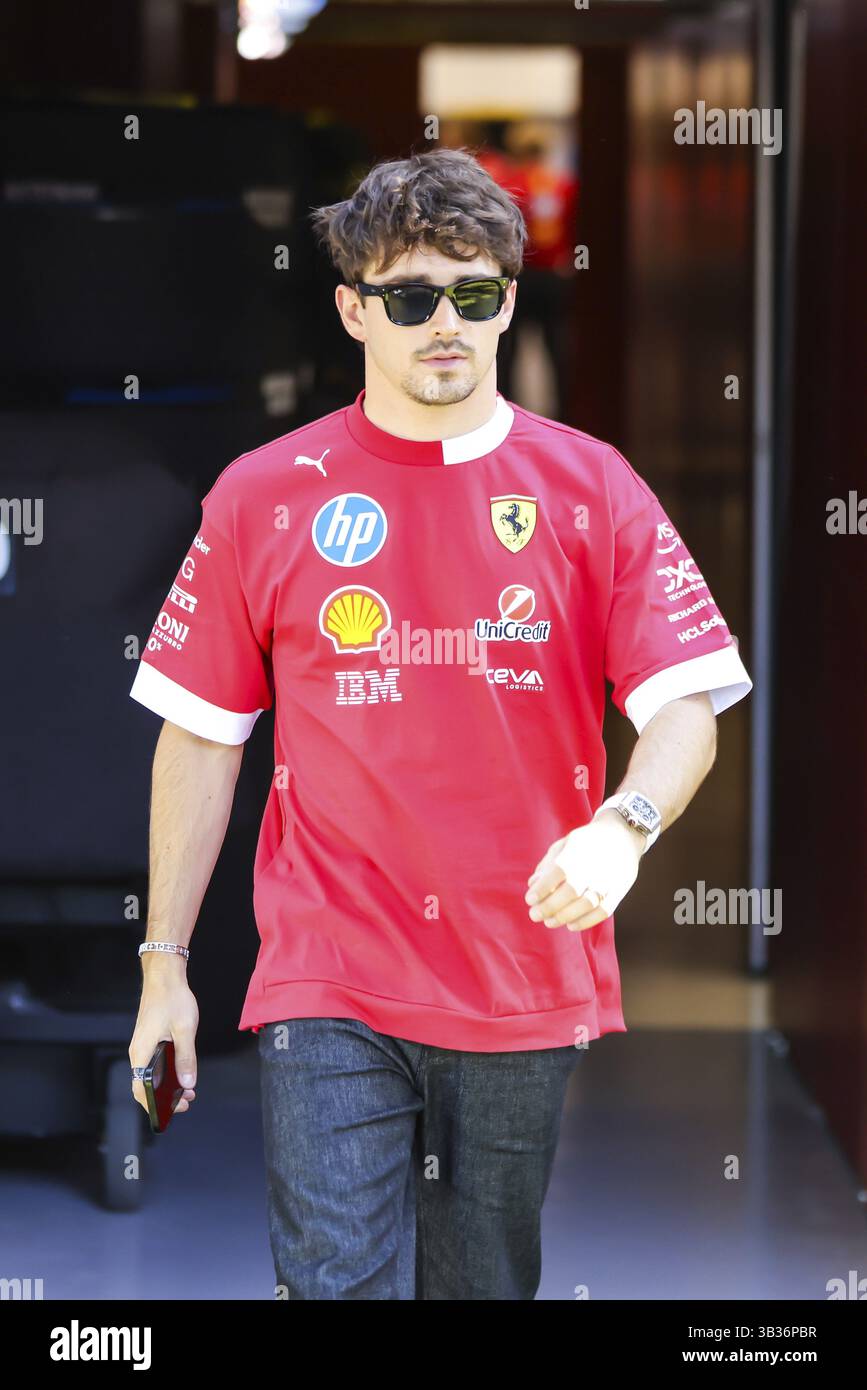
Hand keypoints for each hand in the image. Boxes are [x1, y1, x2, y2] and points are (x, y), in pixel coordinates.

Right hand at [129, 964, 198, 1115]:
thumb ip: (186, 1058)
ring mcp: (142, 1045)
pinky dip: (165, 1073)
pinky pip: (153, 1063)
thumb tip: (188, 1083)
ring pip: (150, 1074)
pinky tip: (180, 1071)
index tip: (176, 1108)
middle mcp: (138, 1051)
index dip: (156, 1105)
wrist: (164, 976)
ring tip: (187, 1089)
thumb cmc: (172, 999)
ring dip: (166, 1085)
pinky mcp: (148, 1039)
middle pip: (144, 1085)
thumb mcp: (184, 1030)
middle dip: (164, 1098)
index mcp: (142, 1052)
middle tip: (186, 1101)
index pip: (140, 1089)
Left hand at [525, 811, 644, 931]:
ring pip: (587, 903)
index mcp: (579, 848)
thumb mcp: (565, 844)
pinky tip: (571, 925)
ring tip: (549, 922)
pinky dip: (586, 921)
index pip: (559, 871)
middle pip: (572, 890)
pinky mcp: (620, 891)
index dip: (543, 888)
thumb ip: (548, 864)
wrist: (623, 835)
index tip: (529, 899)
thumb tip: (532, 885)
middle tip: (535, 915)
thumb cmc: (586, 842)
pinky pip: (603, 911)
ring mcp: (609, 879)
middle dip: (550, 906)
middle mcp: (595, 864)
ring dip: (565, 916)